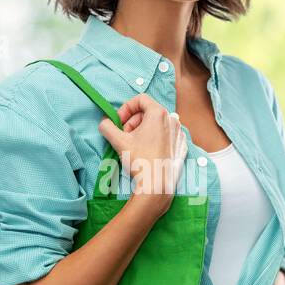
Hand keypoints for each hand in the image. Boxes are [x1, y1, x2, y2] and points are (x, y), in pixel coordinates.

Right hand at [97, 93, 186, 208]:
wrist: (157, 185)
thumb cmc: (140, 160)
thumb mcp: (118, 141)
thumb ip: (107, 127)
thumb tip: (104, 123)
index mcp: (159, 113)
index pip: (140, 99)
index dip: (126, 108)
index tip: (118, 122)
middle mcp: (172, 120)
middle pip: (148, 112)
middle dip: (133, 121)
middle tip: (124, 136)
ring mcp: (179, 133)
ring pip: (157, 124)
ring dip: (143, 130)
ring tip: (135, 145)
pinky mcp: (181, 146)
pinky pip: (166, 135)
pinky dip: (154, 139)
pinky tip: (147, 152)